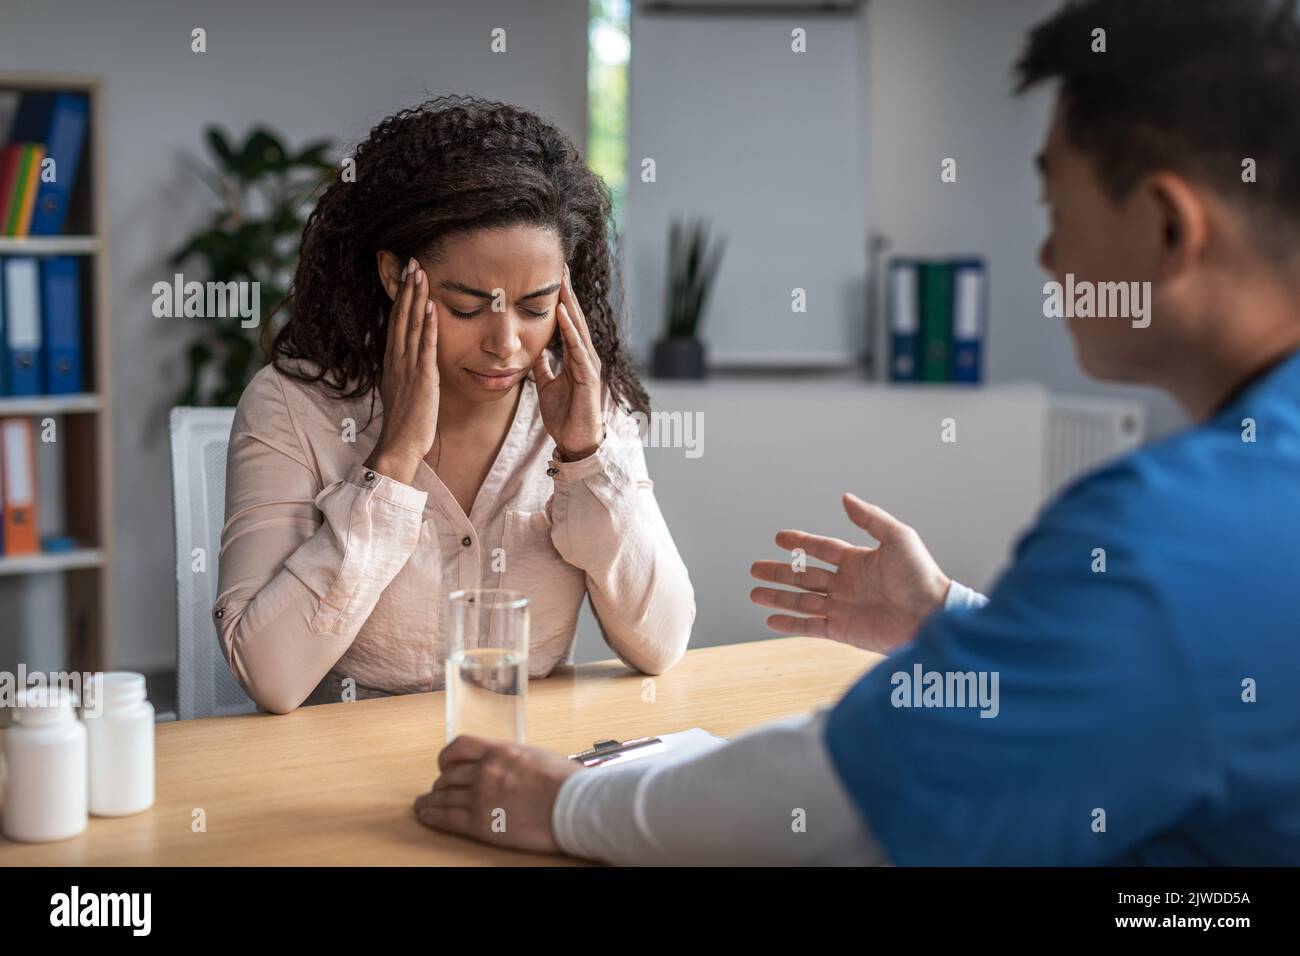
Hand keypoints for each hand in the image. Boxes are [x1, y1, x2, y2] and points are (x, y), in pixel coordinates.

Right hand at [365, 257, 437, 484]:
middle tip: (411, 262)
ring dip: (415, 298)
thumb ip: (406, 373)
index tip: (405, 276)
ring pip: (411, 325)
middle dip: (406, 289)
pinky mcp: (421, 378)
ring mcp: (408, 367)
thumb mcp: (404, 392)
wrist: (400, 445)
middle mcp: (397, 360)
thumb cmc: (405, 423)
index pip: (396, 323)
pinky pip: (424, 346)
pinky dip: (426, 325)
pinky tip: (429, 306)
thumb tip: (409, 362)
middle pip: (400, 317)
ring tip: (419, 273)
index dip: (400, 298)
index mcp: (392, 362)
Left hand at [413, 735, 583, 854]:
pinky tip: (425, 815)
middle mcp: (485, 771)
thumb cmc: (567, 782)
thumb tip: (515, 766)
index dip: (447, 757)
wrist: (573, 805)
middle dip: (442, 782)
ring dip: (431, 799)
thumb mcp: (538, 757)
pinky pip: (446, 817)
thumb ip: (517, 760)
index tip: (445, 764)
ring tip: (424, 804)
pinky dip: (431, 815)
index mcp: (500, 751)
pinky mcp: (480, 823)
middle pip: (449, 774)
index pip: (460, 746)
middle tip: (439, 789)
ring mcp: (480, 796)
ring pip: (443, 795)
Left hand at [534, 263, 603, 460]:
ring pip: (579, 329)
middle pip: (576, 319)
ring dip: (570, 305)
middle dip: (568, 293)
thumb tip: (533, 352)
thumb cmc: (565, 415)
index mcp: (575, 357)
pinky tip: (562, 313)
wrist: (575, 442)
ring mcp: (589, 366)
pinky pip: (578, 349)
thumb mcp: (547, 385)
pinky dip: (570, 330)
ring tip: (562, 282)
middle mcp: (585, 357)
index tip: (553, 276)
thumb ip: (543, 367)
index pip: (568, 322)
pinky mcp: (588, 378)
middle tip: (561, 266)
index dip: (561, 299)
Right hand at [749, 493, 950, 652]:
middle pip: (804, 576)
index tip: (779, 537)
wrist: (932, 615)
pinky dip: (790, 625)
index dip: (800, 542)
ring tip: (754, 593)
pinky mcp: (843, 631)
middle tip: (754, 568)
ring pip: (801, 601)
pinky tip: (771, 620)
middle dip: (779, 572)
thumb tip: (845, 497)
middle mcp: (847, 585)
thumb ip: (870, 518)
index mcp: (858, 562)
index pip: (821, 549)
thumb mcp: (898, 537)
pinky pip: (810, 627)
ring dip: (777, 597)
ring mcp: (843, 608)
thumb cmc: (921, 576)